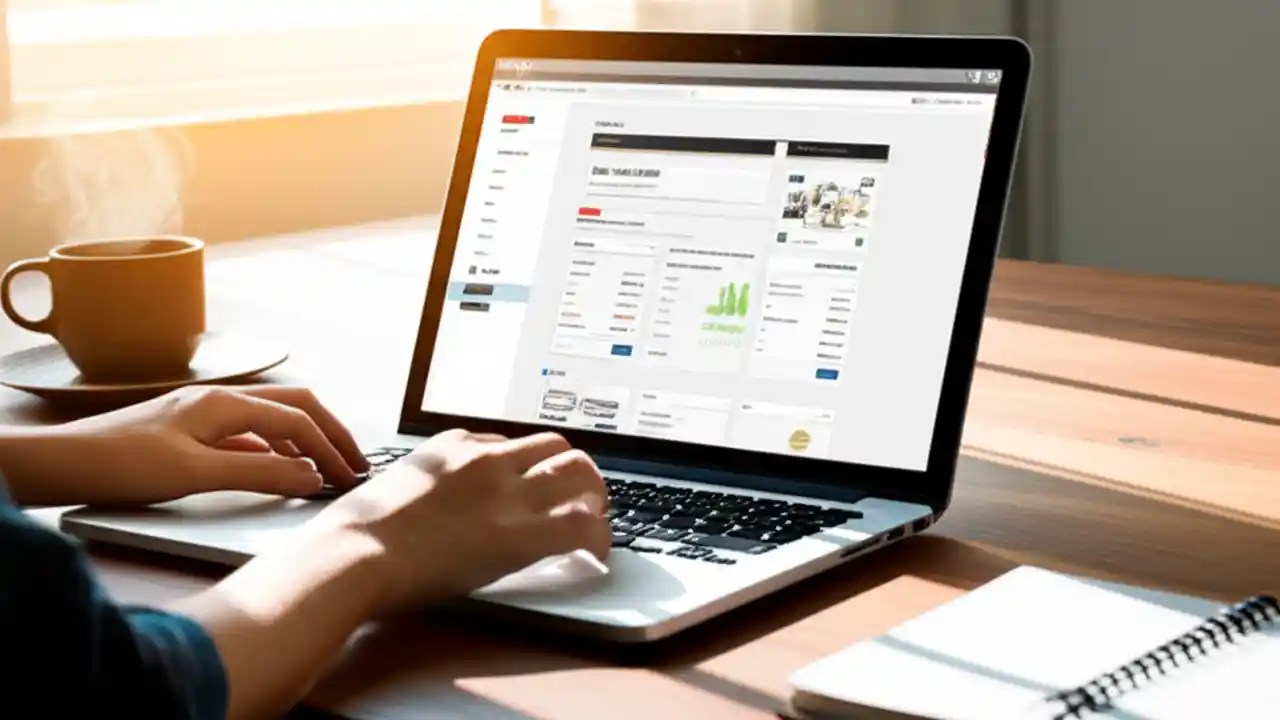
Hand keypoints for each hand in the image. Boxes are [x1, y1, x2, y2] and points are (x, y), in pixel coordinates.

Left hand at [4, 385, 369, 505]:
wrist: (62, 463)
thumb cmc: (122, 464)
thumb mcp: (197, 474)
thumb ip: (260, 474)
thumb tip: (312, 477)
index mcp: (226, 404)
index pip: (298, 422)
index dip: (331, 450)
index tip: (352, 478)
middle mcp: (220, 401)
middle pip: (294, 408)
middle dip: (330, 434)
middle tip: (356, 463)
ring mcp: (204, 415)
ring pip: (272, 421)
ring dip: (305, 442)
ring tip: (326, 469)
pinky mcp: (191, 432)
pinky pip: (249, 436)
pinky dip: (276, 451)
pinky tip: (278, 471)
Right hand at [313, 429, 610, 612]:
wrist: (353, 555)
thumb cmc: (357, 533)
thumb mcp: (395, 485)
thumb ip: (429, 483)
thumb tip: (439, 502)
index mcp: (454, 445)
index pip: (510, 444)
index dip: (526, 469)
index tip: (529, 486)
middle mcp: (488, 459)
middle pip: (554, 445)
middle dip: (570, 469)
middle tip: (578, 495)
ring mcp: (507, 492)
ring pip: (579, 472)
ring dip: (592, 493)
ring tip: (594, 517)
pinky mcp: (520, 533)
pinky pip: (582, 524)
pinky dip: (598, 535)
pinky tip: (595, 549)